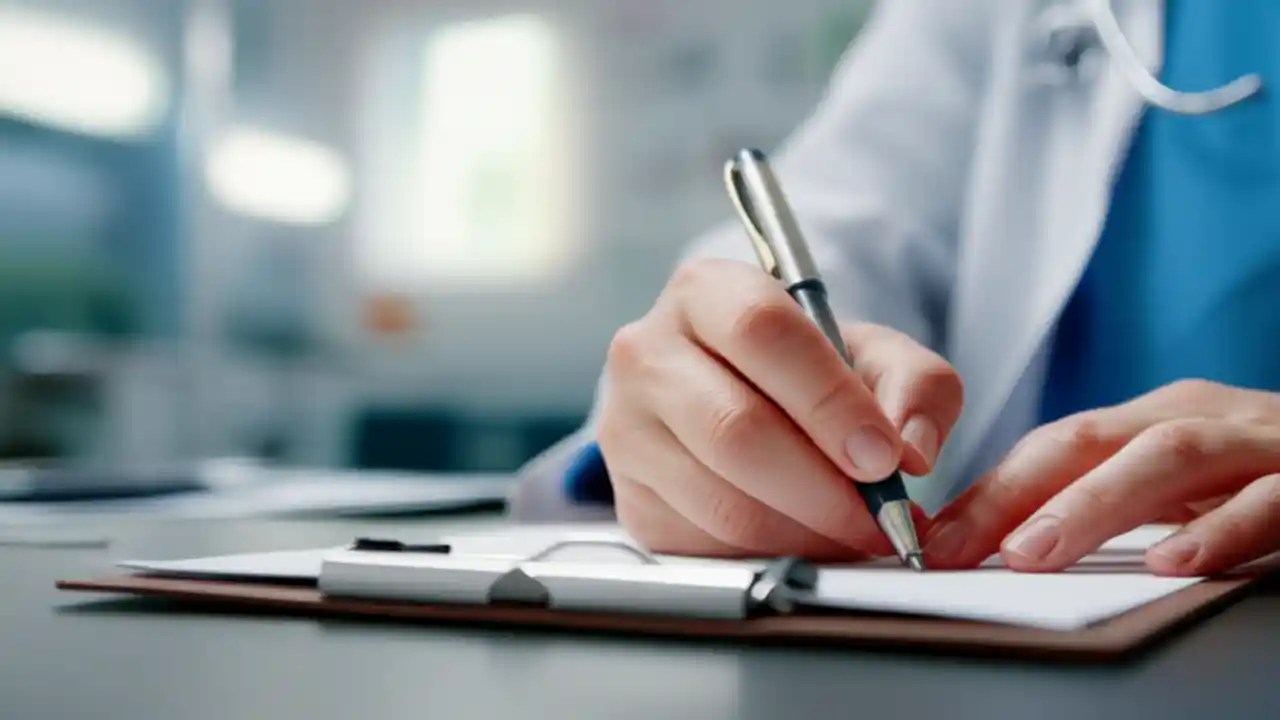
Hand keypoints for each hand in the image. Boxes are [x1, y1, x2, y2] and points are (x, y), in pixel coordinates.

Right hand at [598, 258, 962, 558]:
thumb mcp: (870, 353)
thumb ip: (916, 385)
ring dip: (805, 535)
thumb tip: (913, 450)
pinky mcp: (629, 500)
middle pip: (735, 430)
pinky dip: (771, 558)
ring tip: (853, 536)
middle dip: (824, 490)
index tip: (884, 457)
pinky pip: (706, 546)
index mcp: (704, 293)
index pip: (761, 333)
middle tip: (880, 520)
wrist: (728, 396)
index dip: (829, 401)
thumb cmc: (801, 372)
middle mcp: (647, 355)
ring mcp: (626, 431)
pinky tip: (804, 542)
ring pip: (722, 502)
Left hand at [925, 380, 1279, 574]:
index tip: (931, 540)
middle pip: (1087, 442)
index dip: (987, 491)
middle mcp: (1195, 419)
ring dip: (1092, 506)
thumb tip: (1007, 540)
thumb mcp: (1176, 479)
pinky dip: (1220, 530)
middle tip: (959, 547)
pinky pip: (1267, 500)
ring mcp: (1256, 444)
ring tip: (1036, 552)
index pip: (1051, 448)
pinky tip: (1175, 562)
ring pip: (1165, 459)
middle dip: (1014, 494)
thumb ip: (1109, 497)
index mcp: (1152, 419)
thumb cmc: (1261, 473)